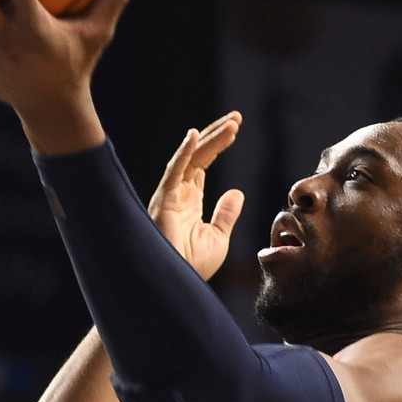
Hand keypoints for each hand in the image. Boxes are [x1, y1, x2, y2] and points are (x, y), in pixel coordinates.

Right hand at [146, 112, 246, 279]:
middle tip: (237, 117)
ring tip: (231, 124)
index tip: (236, 127)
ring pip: (190, 158)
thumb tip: (237, 192)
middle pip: (198, 154)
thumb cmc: (191, 266)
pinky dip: (183, 153)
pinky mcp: (164, 201)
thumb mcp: (218, 237)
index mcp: (189, 200)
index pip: (203, 163)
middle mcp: (178, 192)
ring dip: (209, 139)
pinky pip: (174, 171)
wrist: (176, 284)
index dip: (218, 144)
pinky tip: (194, 136)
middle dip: (216, 134)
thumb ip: (226, 213)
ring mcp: (170, 195)